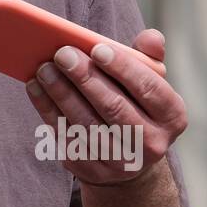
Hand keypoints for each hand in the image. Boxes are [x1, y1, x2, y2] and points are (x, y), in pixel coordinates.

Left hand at [24, 28, 187, 186]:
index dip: (123, 68)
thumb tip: (150, 37)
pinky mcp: (91, 169)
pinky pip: (65, 136)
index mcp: (172, 116)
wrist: (127, 157)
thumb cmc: (135, 104)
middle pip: (114, 107)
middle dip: (85, 77)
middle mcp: (151, 143)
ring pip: (86, 123)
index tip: (97, 48)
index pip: (148, 88)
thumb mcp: (150, 82)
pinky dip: (47, 109)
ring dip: (61, 93)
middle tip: (62, 53)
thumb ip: (149, 58)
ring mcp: (121, 161)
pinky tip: (35, 87)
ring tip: (44, 68)